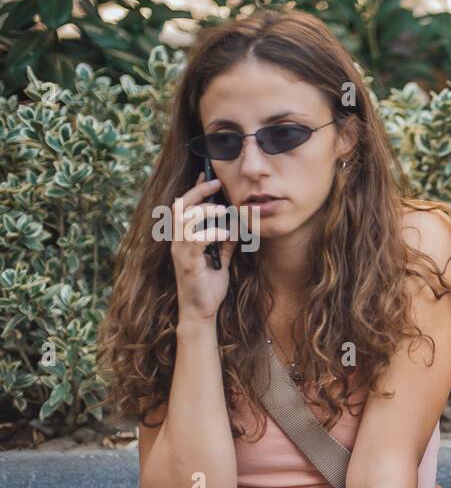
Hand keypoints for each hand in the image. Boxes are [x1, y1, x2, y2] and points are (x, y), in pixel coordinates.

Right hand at [171, 174, 236, 322]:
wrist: (202, 311)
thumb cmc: (208, 287)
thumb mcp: (220, 260)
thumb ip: (224, 243)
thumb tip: (235, 228)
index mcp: (184, 238)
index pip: (184, 207)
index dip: (194, 189)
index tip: (207, 176)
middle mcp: (178, 242)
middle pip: (179, 206)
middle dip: (197, 191)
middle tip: (216, 183)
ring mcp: (181, 251)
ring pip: (185, 219)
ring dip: (204, 210)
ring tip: (222, 210)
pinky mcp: (188, 263)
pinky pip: (196, 240)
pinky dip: (211, 233)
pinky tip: (224, 233)